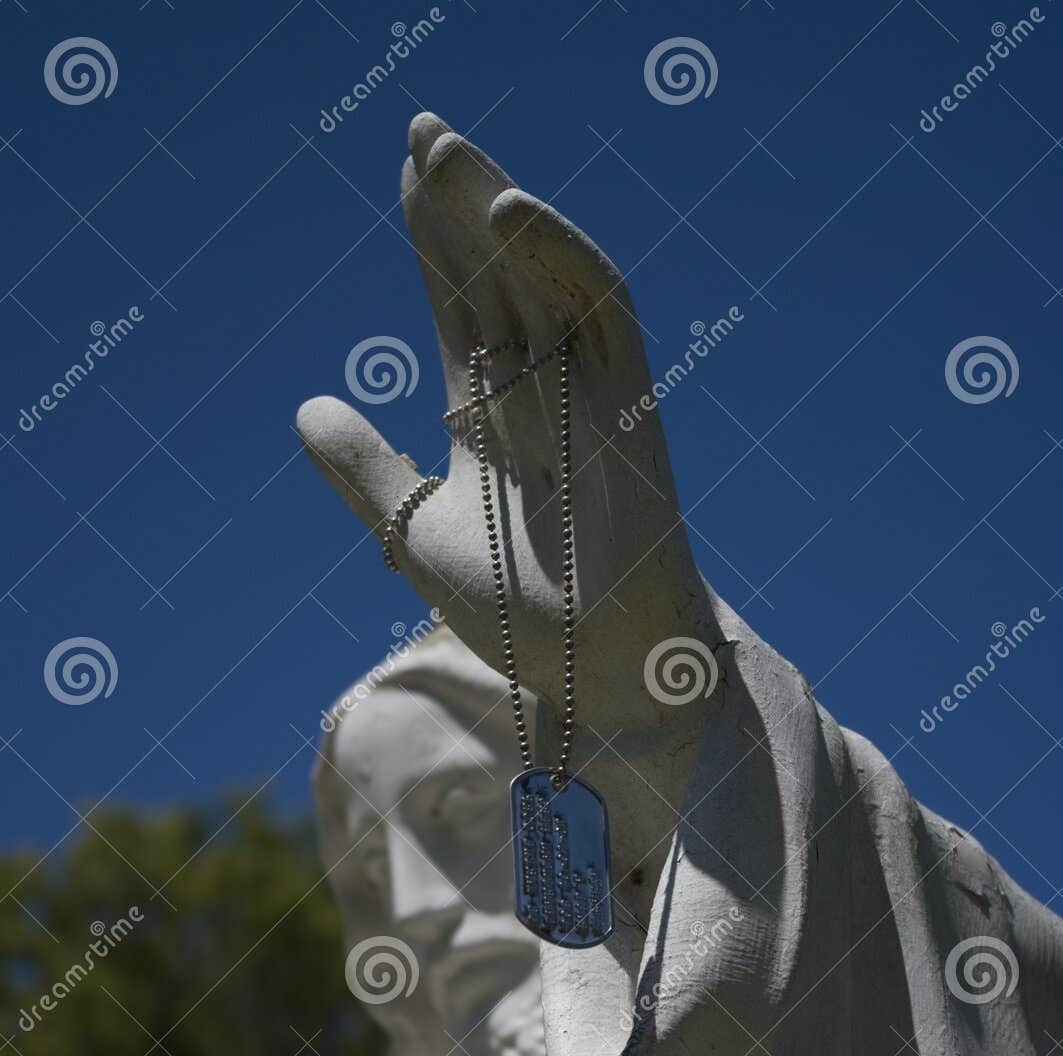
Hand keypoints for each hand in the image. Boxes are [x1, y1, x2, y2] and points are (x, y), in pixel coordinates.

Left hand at [297, 112, 716, 738]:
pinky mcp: (631, 401)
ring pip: (544, 275)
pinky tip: (506, 212)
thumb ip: (370, 471)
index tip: (404, 177)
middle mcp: (540, 391)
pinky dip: (558, 255)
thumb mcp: (418, 535)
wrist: (592, 671)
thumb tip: (308, 408)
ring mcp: (587, 391)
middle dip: (459, 204)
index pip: (460, 308)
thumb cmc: (518, 618)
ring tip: (444, 151)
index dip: (433, 243)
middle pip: (497, 276)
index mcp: (490, 418)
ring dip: (497, 209)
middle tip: (419, 128)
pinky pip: (601, 308)